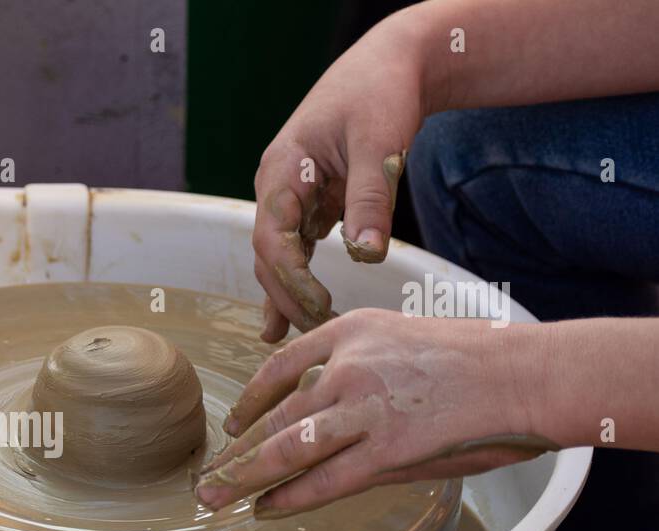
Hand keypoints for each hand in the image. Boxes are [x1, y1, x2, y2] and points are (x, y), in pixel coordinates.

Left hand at [195, 309, 556, 517]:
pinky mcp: (386, 448)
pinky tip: (265, 509)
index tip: (232, 426)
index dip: (250, 402)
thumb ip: (357, 381)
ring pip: (287, 448)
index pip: (280, 367)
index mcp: (350, 331)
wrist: (525, 373)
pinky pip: (324, 479)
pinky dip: (289, 497)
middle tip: (206, 478)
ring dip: (245, 477)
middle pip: (276, 416)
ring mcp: (364, 406)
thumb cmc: (474, 362)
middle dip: (236, 453)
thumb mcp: (404, 346)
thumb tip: (324, 421)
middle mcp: (348, 365)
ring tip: (216, 498)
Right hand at [251, 12, 431, 340]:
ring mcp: (291, 196)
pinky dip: (296, 280)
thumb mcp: (380, 142)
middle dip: (288, 296)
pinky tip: (293, 314)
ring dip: (285, 295)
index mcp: (282, 170)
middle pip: (269, 255)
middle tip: (318, 332)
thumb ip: (371, 199)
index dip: (293, 279)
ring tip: (286, 339)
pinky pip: (296, 250)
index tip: (323, 307)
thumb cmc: (381, 92)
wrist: (391, 63)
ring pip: (278, 256)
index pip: (273, 239)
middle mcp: (277, 187)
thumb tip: (367, 257)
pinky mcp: (311, 203)